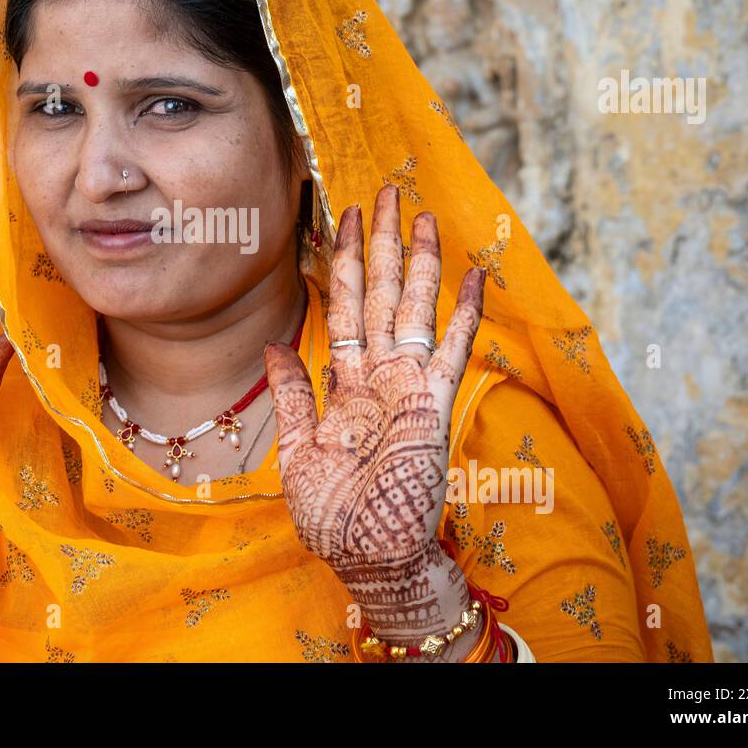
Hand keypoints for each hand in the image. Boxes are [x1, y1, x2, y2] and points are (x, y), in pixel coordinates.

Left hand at [263, 183, 485, 651]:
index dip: (344, 261)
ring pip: (414, 309)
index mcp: (347, 384)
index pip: (346, 307)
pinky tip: (474, 276)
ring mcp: (410, 387)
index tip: (342, 215)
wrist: (369, 557)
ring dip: (419, 263)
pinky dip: (465, 314)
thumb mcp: (297, 449)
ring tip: (421, 215)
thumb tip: (273, 343)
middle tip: (384, 191)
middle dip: (381, 243)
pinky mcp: (435, 405)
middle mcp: (380, 375)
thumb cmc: (333, 514)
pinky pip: (453, 350)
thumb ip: (293, 393)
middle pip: (381, 294)